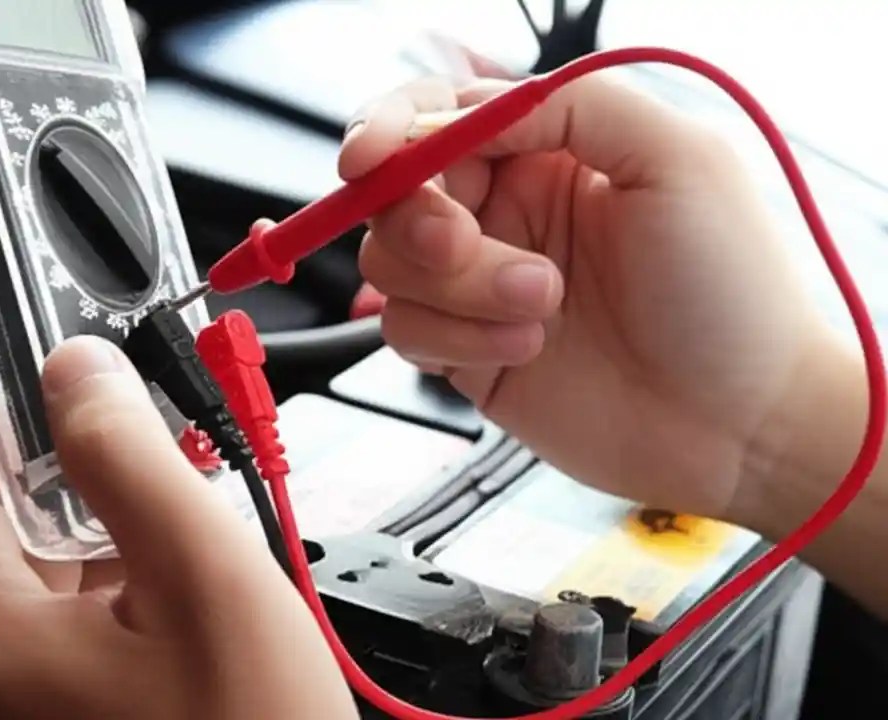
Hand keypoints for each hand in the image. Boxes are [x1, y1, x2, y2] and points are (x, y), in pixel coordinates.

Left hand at [0, 337, 355, 719]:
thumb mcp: (205, 578)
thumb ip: (130, 459)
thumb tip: (77, 372)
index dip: (13, 415)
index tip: (74, 382)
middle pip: (0, 531)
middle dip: (82, 478)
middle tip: (161, 452)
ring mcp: (12, 713)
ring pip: (41, 582)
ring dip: (110, 537)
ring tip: (189, 531)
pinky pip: (64, 635)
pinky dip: (117, 594)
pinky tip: (184, 597)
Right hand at [342, 74, 840, 520]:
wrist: (740, 425)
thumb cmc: (731, 295)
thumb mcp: (677, 159)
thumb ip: (571, 106)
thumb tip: (467, 105)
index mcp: (549, 152)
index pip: (437, 114)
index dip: (390, 129)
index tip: (370, 158)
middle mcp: (506, 213)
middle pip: (395, 190)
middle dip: (417, 217)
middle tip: (461, 243)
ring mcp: (480, 286)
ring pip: (389, 263)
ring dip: (457, 286)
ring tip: (544, 305)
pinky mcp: (465, 352)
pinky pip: (405, 329)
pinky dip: (456, 338)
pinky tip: (529, 347)